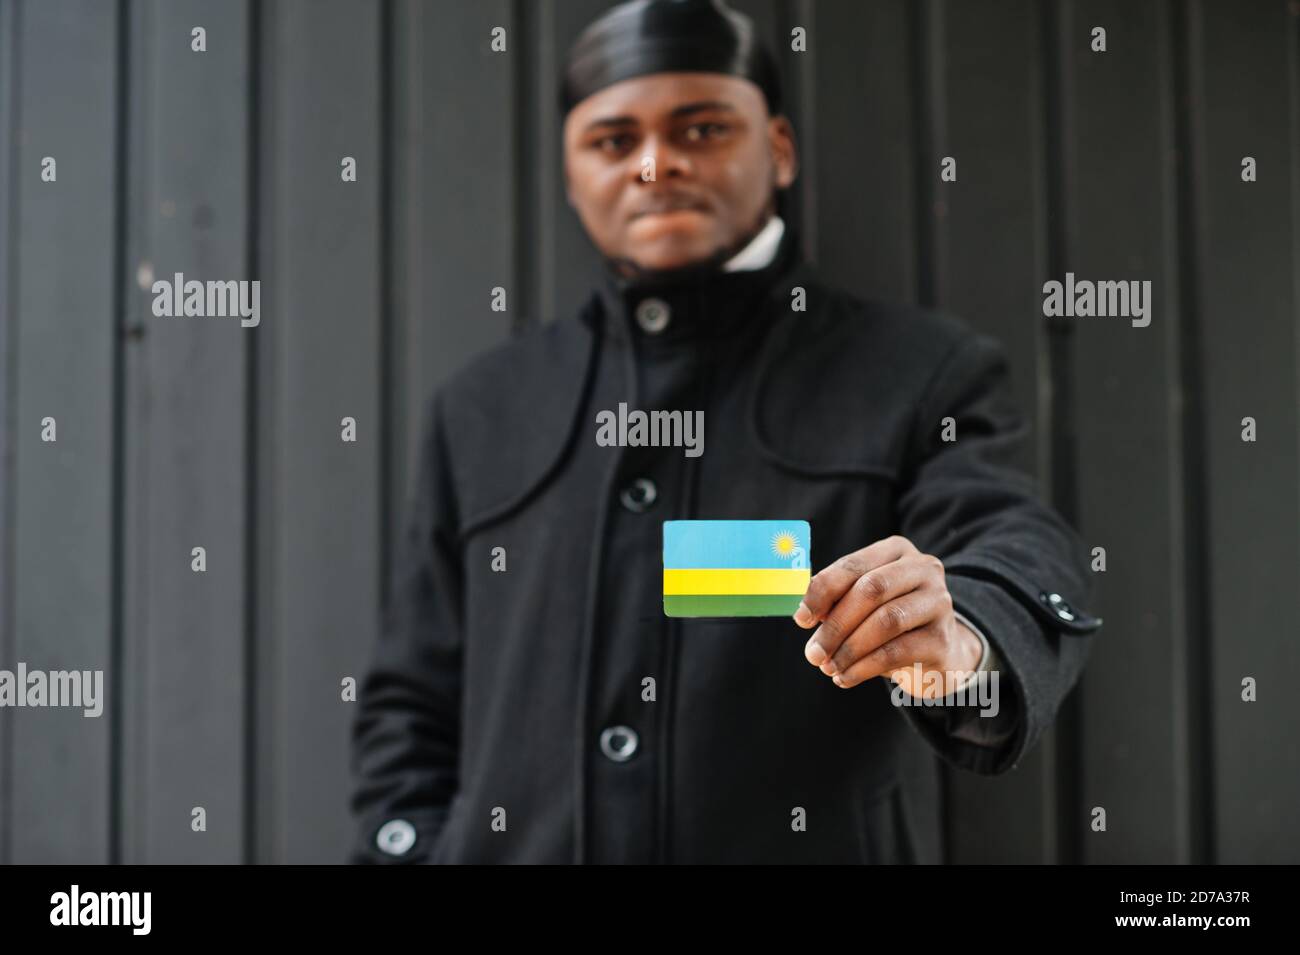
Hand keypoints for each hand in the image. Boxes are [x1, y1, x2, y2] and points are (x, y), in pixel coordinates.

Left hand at [793, 535, 982, 697]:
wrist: (939, 652)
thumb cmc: (889, 622)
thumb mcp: (863, 604)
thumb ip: (835, 601)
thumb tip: (804, 614)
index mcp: (897, 551)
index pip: (854, 565)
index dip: (822, 591)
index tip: (801, 619)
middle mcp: (924, 570)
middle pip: (871, 590)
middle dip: (836, 625)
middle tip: (813, 653)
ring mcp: (939, 603)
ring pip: (886, 621)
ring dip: (849, 648)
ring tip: (828, 667)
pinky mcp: (942, 639)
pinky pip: (897, 652)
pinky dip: (864, 667)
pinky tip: (846, 677)